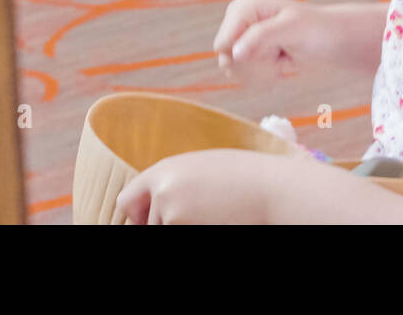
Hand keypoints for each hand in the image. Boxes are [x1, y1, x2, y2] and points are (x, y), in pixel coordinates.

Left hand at [115, 149, 284, 224]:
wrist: (275, 189)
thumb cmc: (249, 180)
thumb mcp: (206, 168)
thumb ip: (178, 181)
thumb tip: (159, 202)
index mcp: (165, 169)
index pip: (127, 201)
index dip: (140, 215)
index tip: (155, 220)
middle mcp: (162, 189)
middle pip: (143, 225)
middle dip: (158, 226)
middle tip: (187, 221)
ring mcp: (170, 212)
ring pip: (164, 231)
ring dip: (184, 229)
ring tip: (215, 216)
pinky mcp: (181, 228)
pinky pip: (181, 235)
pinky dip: (197, 232)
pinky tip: (218, 221)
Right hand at [212, 0, 337, 81]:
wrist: (333, 40)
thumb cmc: (317, 30)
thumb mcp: (291, 29)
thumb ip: (261, 37)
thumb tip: (234, 52)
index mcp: (243, 6)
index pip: (223, 45)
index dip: (247, 56)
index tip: (275, 50)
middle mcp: (238, 21)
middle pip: (228, 61)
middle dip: (257, 65)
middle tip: (282, 54)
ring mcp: (241, 37)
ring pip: (235, 72)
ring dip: (263, 72)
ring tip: (283, 58)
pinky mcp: (247, 53)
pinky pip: (243, 78)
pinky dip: (265, 77)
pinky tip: (281, 65)